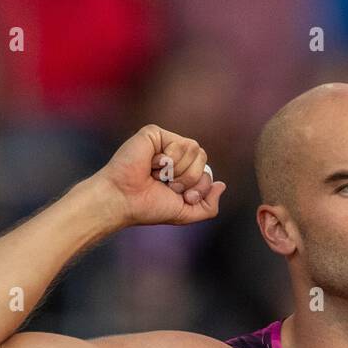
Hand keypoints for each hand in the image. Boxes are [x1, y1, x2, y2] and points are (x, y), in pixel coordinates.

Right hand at [94, 124, 226, 227]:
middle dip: (189, 179)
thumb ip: (209, 206)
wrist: (125, 200)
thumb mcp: (185, 214)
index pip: (207, 172)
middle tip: (166, 185)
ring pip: (195, 149)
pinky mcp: (155, 133)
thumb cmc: (149, 207)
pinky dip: (168, 160)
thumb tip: (222, 185)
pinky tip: (151, 164)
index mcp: (182, 171)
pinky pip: (180, 143)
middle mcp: (175, 155)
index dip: (198, 188)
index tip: (180, 197)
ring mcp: (165, 142)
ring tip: (157, 175)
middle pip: (203, 158)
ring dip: (178, 171)